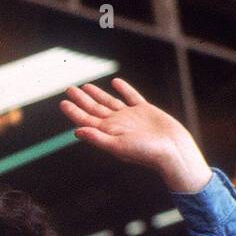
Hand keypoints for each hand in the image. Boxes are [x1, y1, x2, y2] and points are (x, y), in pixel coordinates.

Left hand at [59, 78, 209, 192]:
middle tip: (69, 89)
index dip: (74, 111)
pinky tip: (115, 82)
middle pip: (94, 109)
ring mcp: (130, 117)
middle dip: (81, 99)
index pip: (85, 120)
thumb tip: (76, 131)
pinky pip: (131, 96)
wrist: (172, 150)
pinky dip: (124, 89)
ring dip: (97, 94)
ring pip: (109, 102)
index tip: (63, 102)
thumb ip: (97, 138)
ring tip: (85, 86)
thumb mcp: (118, 146)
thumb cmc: (145, 152)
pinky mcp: (145, 110)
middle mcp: (116, 124)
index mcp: (107, 133)